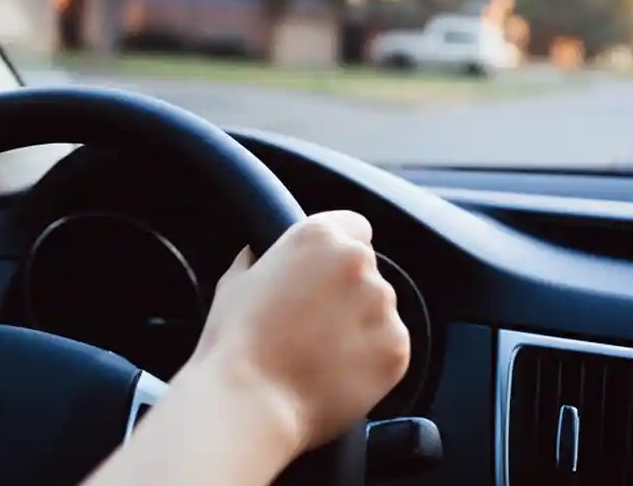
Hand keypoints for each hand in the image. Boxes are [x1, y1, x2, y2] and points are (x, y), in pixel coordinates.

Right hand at [190, 211, 410, 451]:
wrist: (251, 404)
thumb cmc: (236, 345)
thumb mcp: (235, 284)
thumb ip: (258, 261)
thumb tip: (257, 255)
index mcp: (319, 236)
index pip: (355, 227)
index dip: (339, 251)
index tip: (326, 275)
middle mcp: (358, 262)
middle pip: (368, 270)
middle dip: (348, 291)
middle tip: (315, 322)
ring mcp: (382, 305)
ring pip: (381, 309)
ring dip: (361, 324)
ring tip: (322, 353)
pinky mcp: (397, 347)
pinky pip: (390, 346)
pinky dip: (371, 358)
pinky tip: (338, 372)